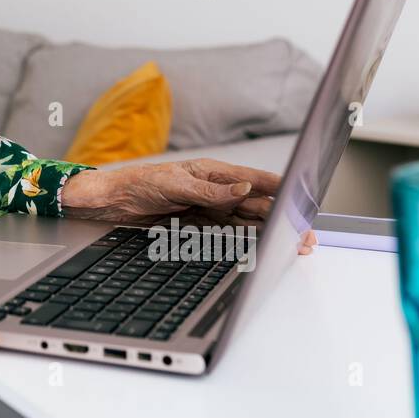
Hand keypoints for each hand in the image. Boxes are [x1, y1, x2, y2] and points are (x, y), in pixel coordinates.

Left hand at [61, 159, 316, 254]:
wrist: (114, 201)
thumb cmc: (140, 183)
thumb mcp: (176, 185)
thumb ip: (211, 190)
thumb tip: (243, 188)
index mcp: (212, 172)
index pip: (254, 179)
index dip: (280, 189)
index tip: (302, 197)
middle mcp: (215, 189)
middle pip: (256, 203)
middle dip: (282, 216)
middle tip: (305, 232)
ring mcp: (209, 207)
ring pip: (247, 219)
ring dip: (270, 230)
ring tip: (292, 243)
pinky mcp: (200, 224)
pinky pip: (230, 231)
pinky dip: (248, 238)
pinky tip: (264, 245)